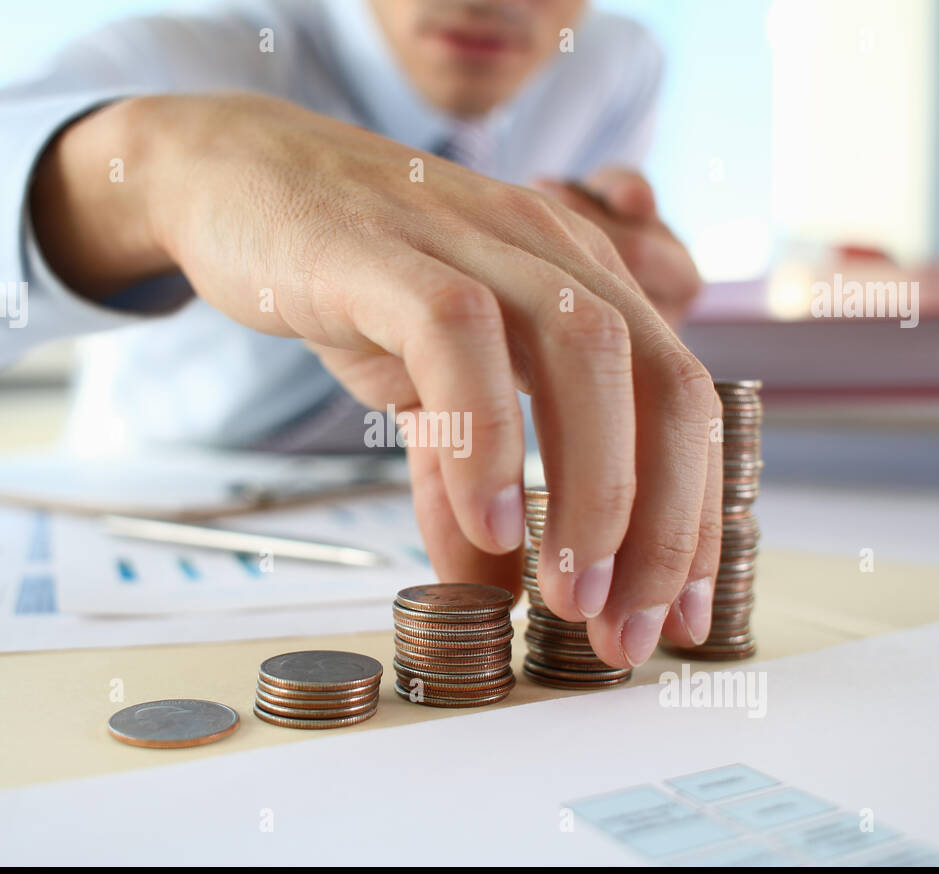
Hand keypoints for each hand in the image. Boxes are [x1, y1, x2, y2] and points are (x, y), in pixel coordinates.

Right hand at [32, 94, 720, 665]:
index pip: (681, 403)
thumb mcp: (427, 396)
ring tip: (568, 597)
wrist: (242, 177)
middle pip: (663, 381)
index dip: (695, 518)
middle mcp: (552, 249)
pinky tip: (484, 523)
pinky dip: (486, 436)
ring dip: (594, 491)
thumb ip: (465, 486)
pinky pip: (459, 336)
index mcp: (585, 281)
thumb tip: (491, 594)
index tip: (679, 619)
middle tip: (625, 631)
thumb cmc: (353, 280)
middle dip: (665, 524)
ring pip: (583, 350)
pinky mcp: (383, 248)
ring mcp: (473, 236)